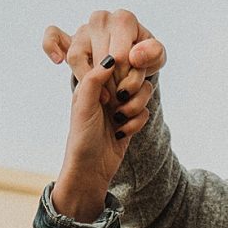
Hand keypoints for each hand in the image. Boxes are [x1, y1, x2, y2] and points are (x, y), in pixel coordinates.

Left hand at [42, 10, 167, 220]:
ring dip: (135, 107)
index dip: (122, 70)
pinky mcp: (131, 120)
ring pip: (144, 93)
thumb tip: (111, 58)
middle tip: (119, 102)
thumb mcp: (84, 105)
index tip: (116, 84)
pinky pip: (145, 112)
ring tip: (119, 120)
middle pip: (135, 74)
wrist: (90, 170)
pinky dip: (136, 123)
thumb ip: (94, 80)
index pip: (117, 61)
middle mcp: (108, 91)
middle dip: (131, 89)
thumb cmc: (82, 138)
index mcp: (94, 82)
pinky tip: (122, 134)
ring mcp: (121, 105)